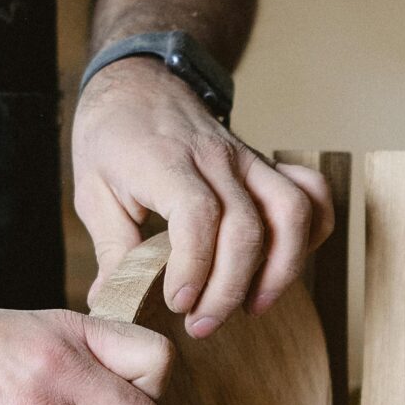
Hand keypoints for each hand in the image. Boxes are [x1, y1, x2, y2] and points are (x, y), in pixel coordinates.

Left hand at [71, 57, 333, 338]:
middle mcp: (215, 158)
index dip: (194, 266)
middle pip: (247, 226)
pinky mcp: (267, 165)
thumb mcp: (91, 190)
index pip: (197, 215)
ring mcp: (248, 159)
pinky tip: (287, 262)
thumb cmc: (113, 136)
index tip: (179, 302)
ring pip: (291, 211)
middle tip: (203, 323)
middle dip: (229, 287)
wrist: (139, 80)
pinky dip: (313, 231)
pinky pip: (312, 193)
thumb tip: (112, 300)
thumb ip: (111, 247)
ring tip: (254, 305)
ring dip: (282, 267)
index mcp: (165, 161)